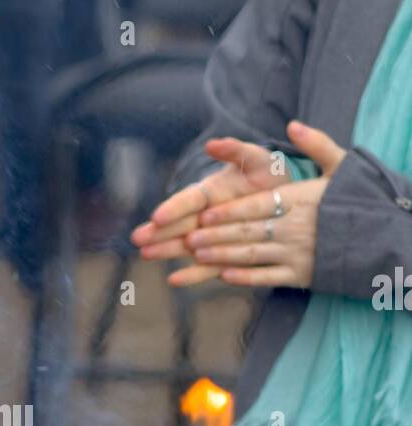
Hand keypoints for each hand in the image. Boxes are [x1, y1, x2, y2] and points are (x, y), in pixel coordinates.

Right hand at [131, 136, 279, 285]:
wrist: (287, 201)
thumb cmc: (270, 176)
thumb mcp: (258, 159)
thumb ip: (236, 151)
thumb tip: (213, 144)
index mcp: (211, 192)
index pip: (189, 200)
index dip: (175, 208)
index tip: (158, 216)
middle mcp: (206, 216)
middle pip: (180, 225)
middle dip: (159, 232)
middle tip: (138, 238)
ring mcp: (213, 237)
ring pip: (186, 246)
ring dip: (166, 251)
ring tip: (145, 255)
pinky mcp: (224, 257)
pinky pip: (207, 268)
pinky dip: (192, 275)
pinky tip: (174, 281)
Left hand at [182, 122, 346, 289]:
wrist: (381, 237)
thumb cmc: (355, 200)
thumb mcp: (341, 167)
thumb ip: (316, 144)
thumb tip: (292, 124)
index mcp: (301, 199)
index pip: (257, 205)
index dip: (229, 211)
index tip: (205, 214)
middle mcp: (296, 227)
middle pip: (248, 231)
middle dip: (216, 235)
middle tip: (188, 238)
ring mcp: (298, 253)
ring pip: (253, 254)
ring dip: (223, 255)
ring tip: (198, 254)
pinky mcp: (302, 275)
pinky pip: (268, 277)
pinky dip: (246, 277)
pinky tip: (224, 275)